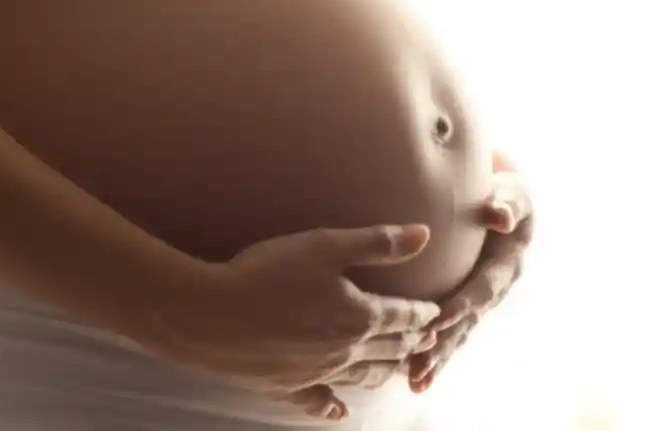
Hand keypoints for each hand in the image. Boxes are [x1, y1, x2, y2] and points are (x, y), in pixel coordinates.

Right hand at [165, 224, 441, 420]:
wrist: (209, 315)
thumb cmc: (267, 273)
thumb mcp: (326, 246)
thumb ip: (377, 242)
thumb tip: (424, 235)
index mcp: (360, 315)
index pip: (403, 316)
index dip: (422, 314)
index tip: (436, 313)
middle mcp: (345, 350)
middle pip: (389, 350)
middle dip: (411, 344)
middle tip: (426, 342)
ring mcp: (316, 373)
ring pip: (362, 377)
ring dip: (384, 372)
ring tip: (397, 369)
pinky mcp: (286, 387)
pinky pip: (317, 402)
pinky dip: (333, 406)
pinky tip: (338, 410)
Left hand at [407, 151, 533, 392]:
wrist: (509, 203)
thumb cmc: (507, 195)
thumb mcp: (513, 194)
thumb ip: (508, 205)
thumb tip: (500, 216)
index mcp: (505, 267)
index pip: (480, 290)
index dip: (460, 306)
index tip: (436, 321)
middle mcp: (494, 291)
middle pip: (466, 323)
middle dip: (443, 346)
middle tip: (419, 368)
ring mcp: (480, 301)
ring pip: (457, 334)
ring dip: (437, 358)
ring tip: (415, 381)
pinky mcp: (466, 305)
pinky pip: (450, 331)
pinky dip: (434, 353)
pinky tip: (413, 374)